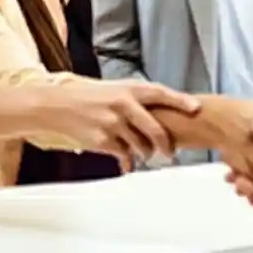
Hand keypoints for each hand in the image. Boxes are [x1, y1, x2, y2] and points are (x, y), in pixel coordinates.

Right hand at [34, 79, 201, 170]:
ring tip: (142, 153)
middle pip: (156, 129)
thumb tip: (161, 111)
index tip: (196, 108)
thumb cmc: (87, 96)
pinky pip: (124, 156)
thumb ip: (135, 100)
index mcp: (128, 89)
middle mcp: (123, 104)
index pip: (160, 93)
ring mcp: (113, 123)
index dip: (180, 100)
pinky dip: (127, 161)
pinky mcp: (102, 140)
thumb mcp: (114, 89)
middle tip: (170, 152)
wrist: (56, 105)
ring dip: (144, 153)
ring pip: (141, 146)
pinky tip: (126, 163)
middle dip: (166, 144)